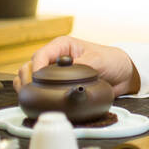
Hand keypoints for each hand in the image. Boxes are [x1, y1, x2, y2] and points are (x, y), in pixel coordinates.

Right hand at [14, 36, 139, 96]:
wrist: (123, 74)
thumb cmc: (111, 61)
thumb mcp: (97, 60)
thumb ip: (80, 66)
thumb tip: (64, 76)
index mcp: (61, 46)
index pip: (40, 55)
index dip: (36, 68)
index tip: (36, 80)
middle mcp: (53, 58)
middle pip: (29, 66)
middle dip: (27, 78)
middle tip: (31, 91)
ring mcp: (53, 72)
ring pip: (29, 78)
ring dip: (26, 87)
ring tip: (30, 97)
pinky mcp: (55, 85)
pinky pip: (37, 89)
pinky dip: (33, 95)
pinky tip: (35, 101)